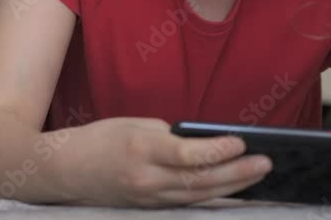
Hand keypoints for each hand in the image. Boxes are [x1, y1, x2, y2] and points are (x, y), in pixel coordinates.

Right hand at [78, 118, 270, 207]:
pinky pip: (187, 202)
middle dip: (238, 172)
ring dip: (232, 186)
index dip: (219, 150)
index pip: (189, 154)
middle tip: (265, 162)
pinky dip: (211, 194)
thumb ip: (166, 134)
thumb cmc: (97, 140)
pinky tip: (230, 188)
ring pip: (199, 195)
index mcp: (140, 148)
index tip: (241, 141)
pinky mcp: (150, 208)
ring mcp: (148, 197)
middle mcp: (146, 177)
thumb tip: (199, 143)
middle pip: (201, 179)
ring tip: (256, 173)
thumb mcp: (130, 123)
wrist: (65, 171)